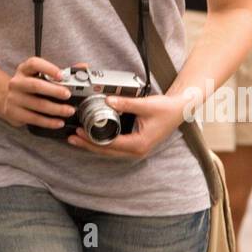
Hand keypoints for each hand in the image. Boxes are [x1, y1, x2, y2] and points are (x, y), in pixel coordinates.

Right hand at [0, 57, 77, 130]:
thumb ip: (62, 72)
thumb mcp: (40, 76)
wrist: (7, 100)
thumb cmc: (30, 87)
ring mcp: (13, 98)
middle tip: (68, 95)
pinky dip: (48, 122)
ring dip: (55, 109)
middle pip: (35, 85)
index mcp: (24, 69)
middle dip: (53, 90)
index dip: (48, 68)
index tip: (61, 75)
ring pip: (37, 104)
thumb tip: (83, 67)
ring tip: (69, 111)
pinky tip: (59, 122)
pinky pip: (34, 118)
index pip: (34, 64)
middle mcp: (17, 82)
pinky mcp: (13, 112)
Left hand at [65, 91, 187, 158]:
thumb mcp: (146, 105)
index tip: (80, 132)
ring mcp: (135, 149)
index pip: (110, 144)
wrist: (179, 110)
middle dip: (88, 145)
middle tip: (72, 138)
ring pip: (109, 151)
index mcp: (139, 144)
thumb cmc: (166, 109)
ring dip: (93, 145)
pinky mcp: (134, 144)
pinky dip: (102, 142)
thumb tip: (108, 100)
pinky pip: (114, 146)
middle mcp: (136, 150)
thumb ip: (126, 103)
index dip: (93, 139)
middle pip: (107, 151)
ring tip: (77, 139)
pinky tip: (92, 137)